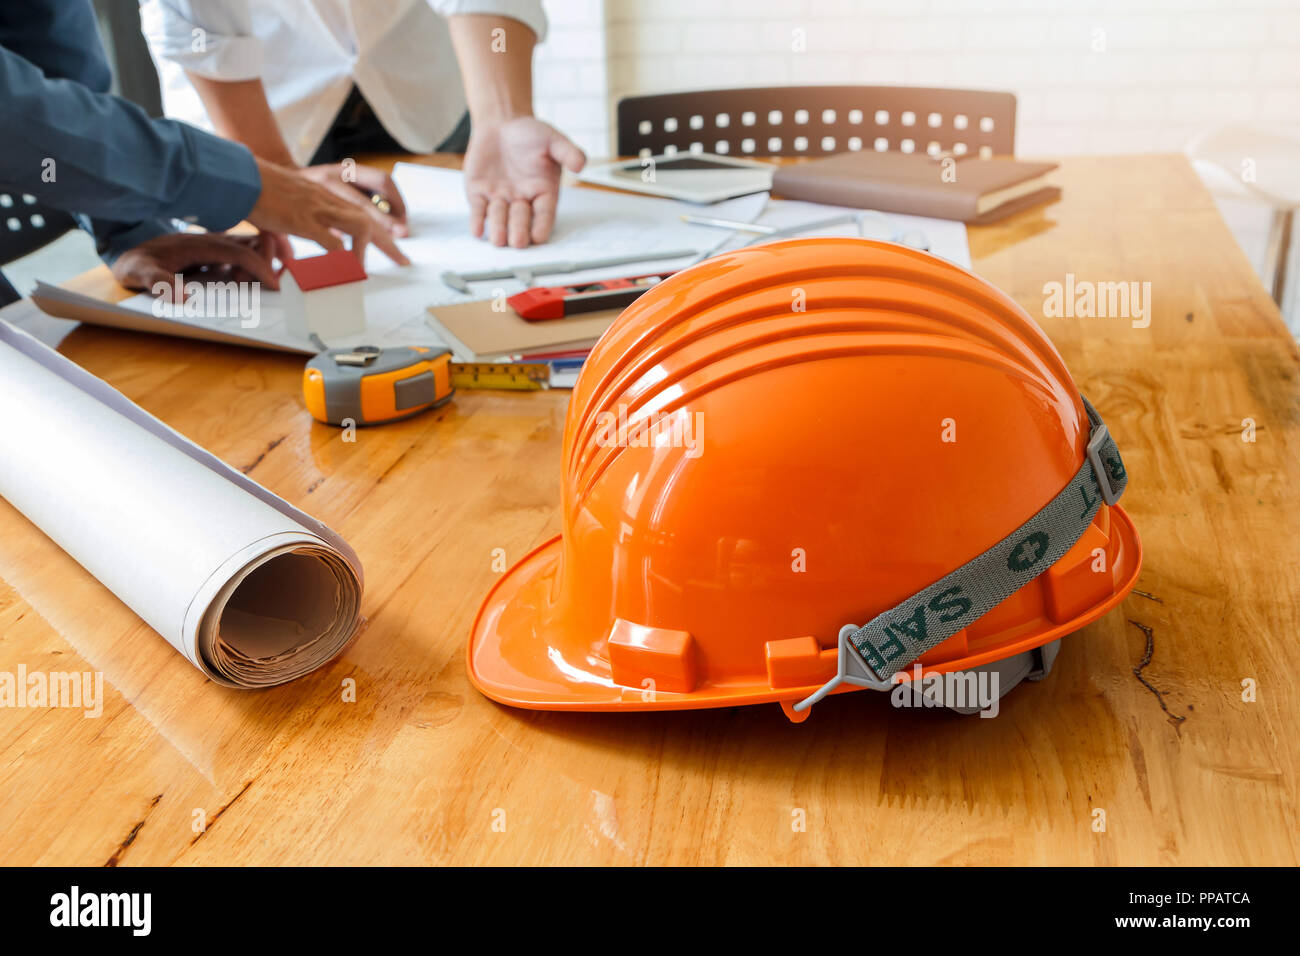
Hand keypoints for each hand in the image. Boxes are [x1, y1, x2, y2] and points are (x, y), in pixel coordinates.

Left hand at [111, 232, 279, 300]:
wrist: (125, 249)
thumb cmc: (134, 264)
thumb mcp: (138, 274)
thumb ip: (159, 283)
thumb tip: (184, 297)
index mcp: (197, 245)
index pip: (239, 251)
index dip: (259, 267)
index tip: (274, 285)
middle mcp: (209, 240)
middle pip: (252, 240)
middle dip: (265, 260)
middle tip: (258, 284)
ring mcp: (212, 243)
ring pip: (250, 242)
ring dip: (261, 259)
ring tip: (255, 282)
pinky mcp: (213, 249)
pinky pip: (243, 249)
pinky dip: (256, 259)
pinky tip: (250, 277)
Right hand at [247, 159, 409, 265]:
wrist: (239, 176)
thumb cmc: (258, 190)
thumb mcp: (284, 207)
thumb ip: (291, 231)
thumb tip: (287, 257)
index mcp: (327, 189)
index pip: (365, 204)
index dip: (383, 222)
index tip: (394, 238)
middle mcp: (328, 196)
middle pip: (370, 217)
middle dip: (388, 241)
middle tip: (403, 261)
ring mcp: (317, 207)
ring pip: (359, 225)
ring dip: (367, 250)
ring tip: (368, 269)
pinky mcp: (303, 221)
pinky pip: (332, 243)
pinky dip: (341, 259)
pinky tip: (343, 270)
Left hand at [463, 116, 585, 247]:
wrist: (501, 123)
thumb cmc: (530, 133)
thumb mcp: (553, 139)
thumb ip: (568, 151)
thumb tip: (581, 164)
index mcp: (543, 192)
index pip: (544, 215)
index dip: (542, 226)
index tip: (539, 237)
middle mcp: (521, 200)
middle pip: (520, 221)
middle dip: (519, 232)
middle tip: (519, 242)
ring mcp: (499, 199)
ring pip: (498, 218)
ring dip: (498, 229)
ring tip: (499, 240)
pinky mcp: (478, 194)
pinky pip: (478, 210)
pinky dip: (477, 220)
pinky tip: (477, 229)